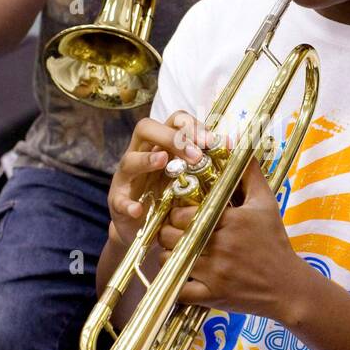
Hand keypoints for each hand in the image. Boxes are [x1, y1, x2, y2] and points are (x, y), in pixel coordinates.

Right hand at [107, 109, 215, 249]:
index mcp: (162, 144)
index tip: (212, 141)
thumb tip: (233, 148)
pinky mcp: (117, 201)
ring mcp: (127, 177)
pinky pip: (119, 200)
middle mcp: (141, 154)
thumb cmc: (170, 197)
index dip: (192, 125)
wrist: (144, 229)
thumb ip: (204, 164)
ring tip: (163, 161)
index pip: (173, 120)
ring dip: (147, 159)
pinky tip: (138, 209)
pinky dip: (128, 204)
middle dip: (172, 138)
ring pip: (130, 160)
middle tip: (195, 155)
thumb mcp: (188, 178)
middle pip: (147, 129)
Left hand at [157, 157, 302, 317]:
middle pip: (172, 235)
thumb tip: (237, 145)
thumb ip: (249, 173)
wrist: (288, 285)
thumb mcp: (266, 203)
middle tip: (175, 231)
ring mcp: (215, 272)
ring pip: (171, 259)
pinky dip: (175, 282)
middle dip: (168, 232)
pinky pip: (179, 289)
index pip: (185, 213)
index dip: (177, 213)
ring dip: (169, 255)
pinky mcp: (212, 295)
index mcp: (231, 220)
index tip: (181, 214)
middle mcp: (221, 245)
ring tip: (177, 250)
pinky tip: (181, 273)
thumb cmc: (274, 241)